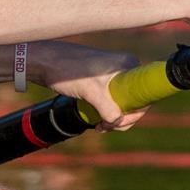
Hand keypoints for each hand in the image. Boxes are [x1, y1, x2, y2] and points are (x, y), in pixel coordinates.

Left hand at [28, 41, 144, 130]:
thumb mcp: (91, 91)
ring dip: (114, 118)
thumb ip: (107, 108)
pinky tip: (98, 122)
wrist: (45, 62)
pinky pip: (112, 101)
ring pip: (123, 103)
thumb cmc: (68, 71)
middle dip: (122, 119)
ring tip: (99, 126)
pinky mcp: (102, 81)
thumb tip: (117, 122)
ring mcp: (113, 75)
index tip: (118, 123)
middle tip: (105, 127)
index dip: (135, 113)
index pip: (144, 95)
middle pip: (135, 101)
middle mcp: (125, 68)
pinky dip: (107, 113)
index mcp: (129, 65)